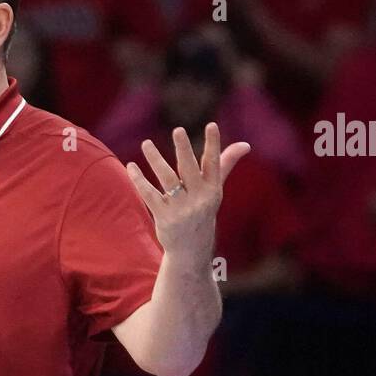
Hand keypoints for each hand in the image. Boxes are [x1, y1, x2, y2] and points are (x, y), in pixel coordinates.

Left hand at [128, 124, 248, 261]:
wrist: (192, 250)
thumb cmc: (203, 212)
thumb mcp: (215, 190)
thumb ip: (225, 164)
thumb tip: (245, 144)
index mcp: (213, 190)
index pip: (214, 163)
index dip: (213, 144)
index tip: (211, 125)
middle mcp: (199, 199)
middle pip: (190, 169)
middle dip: (184, 149)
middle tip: (178, 130)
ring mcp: (181, 209)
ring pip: (166, 179)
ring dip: (155, 159)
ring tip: (146, 143)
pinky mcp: (164, 218)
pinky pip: (149, 195)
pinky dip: (139, 180)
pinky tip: (131, 166)